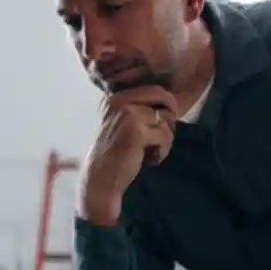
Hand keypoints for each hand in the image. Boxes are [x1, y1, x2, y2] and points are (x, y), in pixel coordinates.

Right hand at [77, 85, 177, 225]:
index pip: (153, 89)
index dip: (164, 106)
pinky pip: (165, 135)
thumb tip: (170, 101)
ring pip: (166, 118)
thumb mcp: (121, 123)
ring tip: (149, 152)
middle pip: (163, 97)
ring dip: (165, 139)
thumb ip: (139, 108)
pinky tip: (149, 160)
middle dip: (169, 118)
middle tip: (162, 138)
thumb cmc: (115, 154)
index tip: (159, 126)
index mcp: (114, 97)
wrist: (99, 180)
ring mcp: (128, 114)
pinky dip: (162, 151)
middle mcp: (119, 101)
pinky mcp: (137, 131)